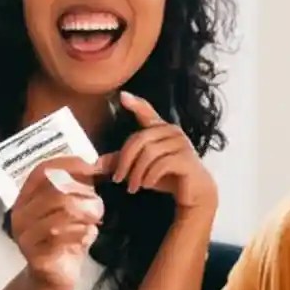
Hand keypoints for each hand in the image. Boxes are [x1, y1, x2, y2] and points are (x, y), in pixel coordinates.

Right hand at [10, 157, 103, 289]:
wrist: (56, 277)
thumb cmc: (66, 238)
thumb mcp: (75, 206)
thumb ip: (86, 184)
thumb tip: (110, 161)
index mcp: (25, 197)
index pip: (42, 170)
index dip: (69, 165)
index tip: (94, 168)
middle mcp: (20, 214)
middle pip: (56, 191)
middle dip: (85, 195)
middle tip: (98, 207)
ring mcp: (24, 235)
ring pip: (62, 212)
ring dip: (87, 215)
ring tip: (94, 221)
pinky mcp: (35, 255)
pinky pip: (66, 236)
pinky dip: (84, 233)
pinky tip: (88, 236)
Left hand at [98, 91, 216, 213]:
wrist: (195, 192)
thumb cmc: (167, 176)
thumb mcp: (140, 168)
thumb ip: (119, 162)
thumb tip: (94, 165)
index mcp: (160, 129)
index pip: (147, 111)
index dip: (136, 104)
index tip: (122, 96)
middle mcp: (172, 132)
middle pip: (139, 139)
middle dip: (125, 161)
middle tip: (118, 179)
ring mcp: (181, 144)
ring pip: (148, 153)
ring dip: (136, 173)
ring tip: (133, 187)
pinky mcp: (186, 159)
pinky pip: (161, 164)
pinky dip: (149, 177)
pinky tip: (147, 185)